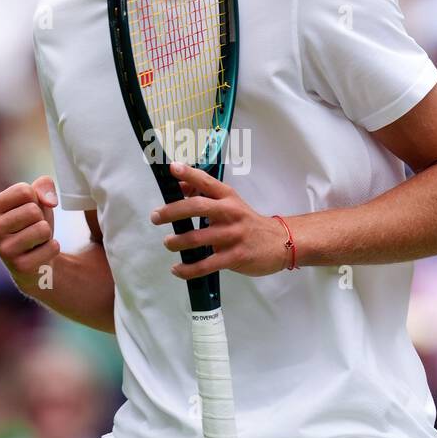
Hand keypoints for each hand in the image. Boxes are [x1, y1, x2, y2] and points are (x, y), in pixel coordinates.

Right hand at [0, 179, 59, 284]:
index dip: (35, 200)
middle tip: (32, 230)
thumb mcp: (36, 199)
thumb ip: (44, 185)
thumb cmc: (32, 224)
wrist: (35, 261)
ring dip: (46, 234)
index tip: (26, 213)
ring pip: (42, 228)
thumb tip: (50, 201)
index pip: (24, 191)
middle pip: (32, 210)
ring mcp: (3, 251)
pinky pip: (52, 247)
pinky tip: (39, 254)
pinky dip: (52, 248)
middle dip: (40, 218)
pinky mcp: (19, 267)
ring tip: (35, 241)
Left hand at [150, 163, 288, 278]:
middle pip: (197, 207)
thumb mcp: (231, 204)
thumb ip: (206, 197)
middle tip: (156, 216)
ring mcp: (233, 235)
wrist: (280, 242)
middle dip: (172, 211)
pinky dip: (188, 269)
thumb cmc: (248, 223)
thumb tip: (179, 189)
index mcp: (228, 197)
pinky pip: (206, 264)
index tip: (172, 168)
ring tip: (168, 243)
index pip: (206, 181)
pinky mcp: (235, 256)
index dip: (188, 174)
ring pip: (198, 238)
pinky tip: (177, 269)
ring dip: (177, 241)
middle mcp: (230, 212)